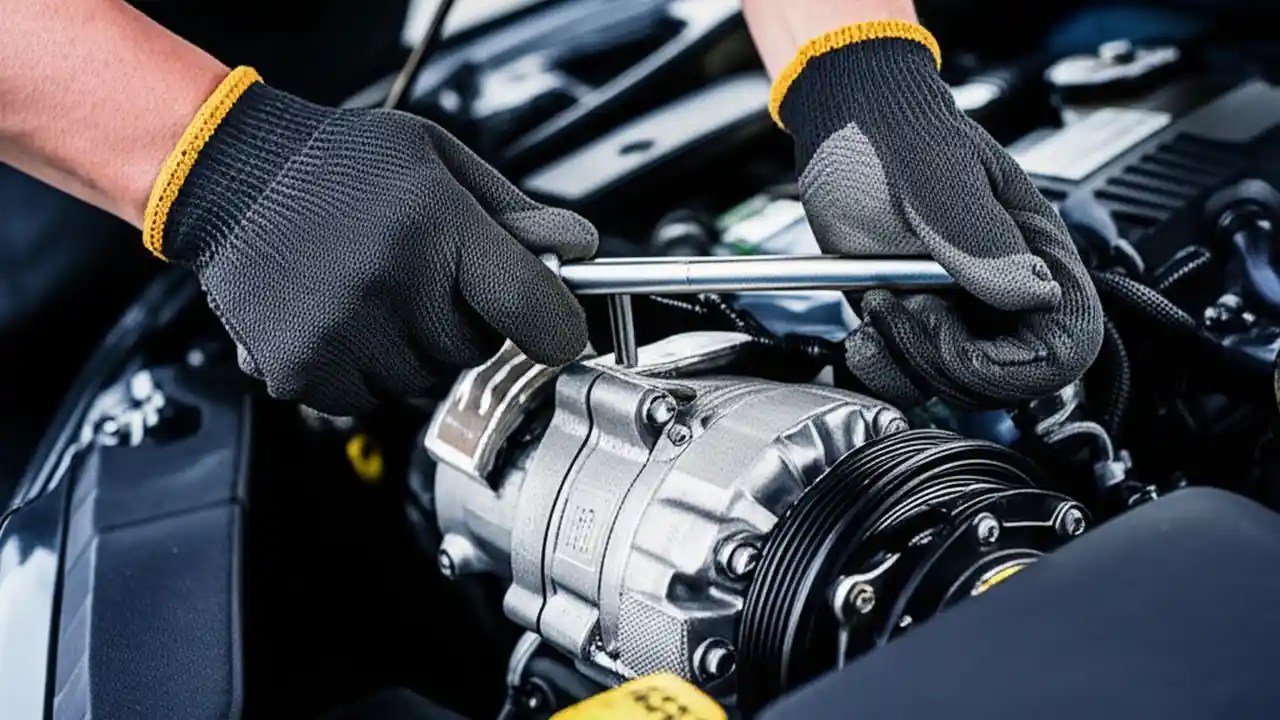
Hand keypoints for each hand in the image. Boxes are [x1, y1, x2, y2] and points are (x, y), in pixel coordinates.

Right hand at [147, 69, 596, 413]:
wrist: (229, 174)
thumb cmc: (339, 163)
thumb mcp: (438, 159)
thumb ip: (513, 209)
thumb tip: (579, 247)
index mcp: (436, 223)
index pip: (531, 307)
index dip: (559, 327)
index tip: (561, 332)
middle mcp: (389, 283)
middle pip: (477, 349)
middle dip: (465, 321)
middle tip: (427, 277)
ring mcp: (341, 333)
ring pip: (424, 379)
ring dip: (414, 348)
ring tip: (375, 292)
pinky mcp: (299, 370)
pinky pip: (369, 399)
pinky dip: (365, 370)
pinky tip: (342, 318)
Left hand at [773, 22, 1102, 407]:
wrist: (843, 128)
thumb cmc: (899, 133)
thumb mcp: (937, 176)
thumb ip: (980, 236)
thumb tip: (1034, 293)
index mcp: (1036, 256)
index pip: (1066, 348)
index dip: (1015, 367)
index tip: (960, 342)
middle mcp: (1002, 294)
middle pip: (1003, 384)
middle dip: (944, 360)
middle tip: (904, 303)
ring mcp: (955, 312)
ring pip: (951, 388)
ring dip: (907, 361)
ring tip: (881, 301)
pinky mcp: (910, 322)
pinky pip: (907, 379)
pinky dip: (880, 368)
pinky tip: (864, 330)